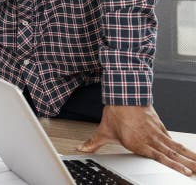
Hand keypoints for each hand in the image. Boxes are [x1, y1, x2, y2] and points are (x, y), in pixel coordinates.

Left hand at [78, 104, 195, 175]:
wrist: (124, 93)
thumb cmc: (115, 112)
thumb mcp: (103, 130)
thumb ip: (93, 144)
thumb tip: (81, 149)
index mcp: (138, 143)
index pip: (160, 157)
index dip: (174, 165)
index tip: (186, 172)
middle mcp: (151, 139)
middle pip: (173, 154)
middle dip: (188, 164)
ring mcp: (157, 133)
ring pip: (176, 147)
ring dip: (189, 156)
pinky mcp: (160, 127)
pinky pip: (173, 139)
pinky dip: (184, 148)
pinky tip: (191, 154)